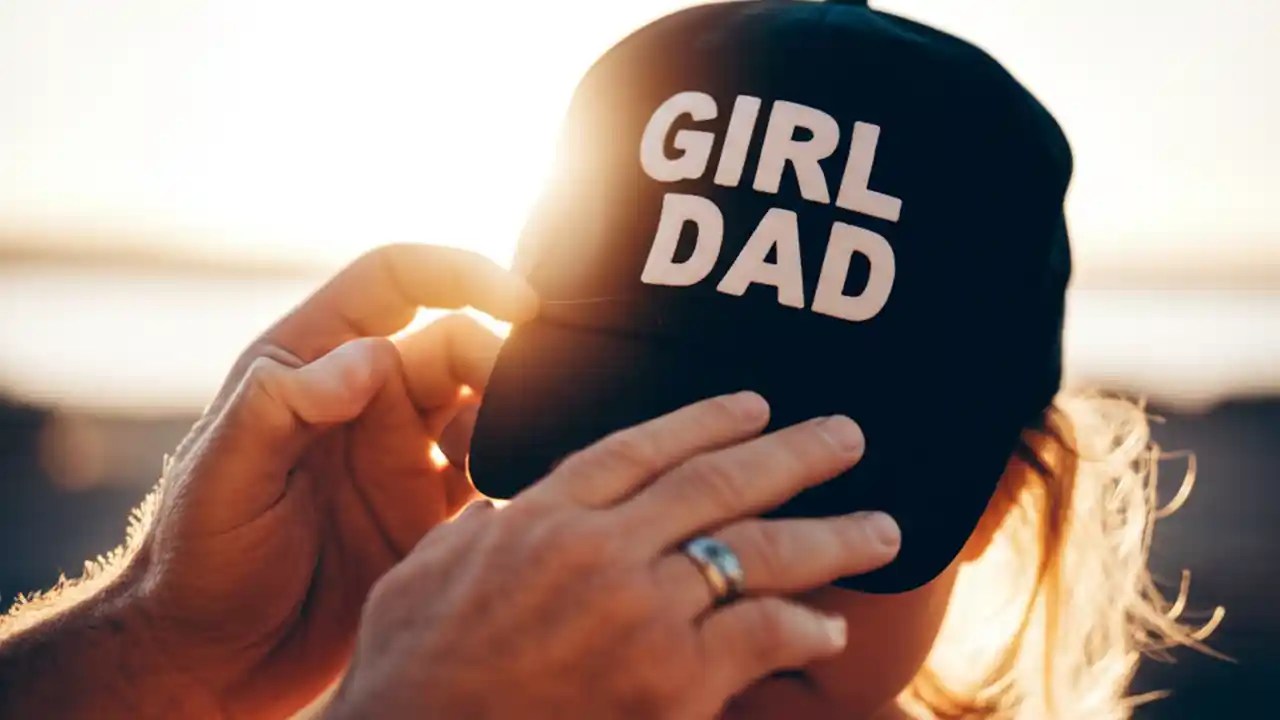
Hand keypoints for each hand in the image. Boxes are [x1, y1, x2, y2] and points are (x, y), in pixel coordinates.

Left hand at [126, 245, 537, 716]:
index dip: (459, 272)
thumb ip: (282, 407)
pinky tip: (508, 499)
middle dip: (496, 364)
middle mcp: (364, 399)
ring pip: (483, 406)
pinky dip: (514, 473)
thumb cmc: (198, 559)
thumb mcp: (222, 475)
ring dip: (508, 421)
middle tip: (512, 415)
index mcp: (309, 362)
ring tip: (496, 469)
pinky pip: (491, 473)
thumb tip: (371, 357)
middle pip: (455, 345)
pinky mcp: (427, 512)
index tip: (519, 301)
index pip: (394, 281)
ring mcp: (400, 455)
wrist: (214, 658)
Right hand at [325, 393, 900, 719]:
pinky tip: (832, 627)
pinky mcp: (670, 683)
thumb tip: (502, 511)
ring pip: (755, 552)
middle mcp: (597, 549)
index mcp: (540, 518)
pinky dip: (802, 628)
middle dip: (794, 453)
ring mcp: (638, 613)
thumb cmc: (408, 679)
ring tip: (882, 528)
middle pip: (716, 481)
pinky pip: (759, 638)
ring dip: (830, 535)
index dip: (706, 419)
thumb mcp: (422, 578)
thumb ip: (473, 533)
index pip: (640, 447)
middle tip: (849, 433)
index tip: (754, 403)